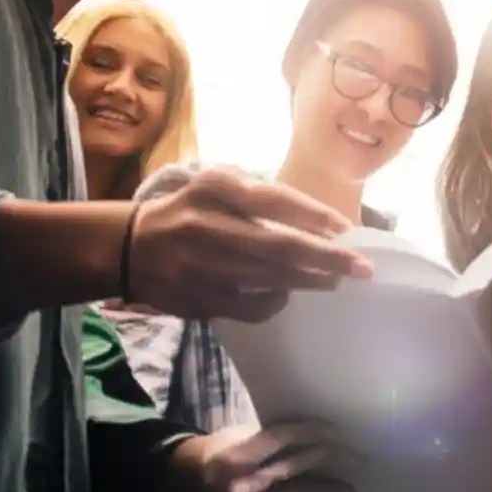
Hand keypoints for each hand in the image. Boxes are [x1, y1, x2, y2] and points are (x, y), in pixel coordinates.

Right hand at [129, 167, 372, 321]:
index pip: (272, 201)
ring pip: (268, 279)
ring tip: (336, 280)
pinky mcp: (197, 300)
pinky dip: (275, 303)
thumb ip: (258, 193)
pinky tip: (286, 295)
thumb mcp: (216, 184)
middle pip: (278, 246)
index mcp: (214, 190)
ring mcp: (201, 267)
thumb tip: (315, 219)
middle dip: (326, 257)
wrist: (129, 247)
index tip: (345, 227)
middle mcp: (207, 226)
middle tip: (362, 267)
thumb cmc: (189, 210)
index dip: (312, 215)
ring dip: (309, 280)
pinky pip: (249, 307)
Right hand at [158, 422, 359, 491]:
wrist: (182, 488)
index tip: (336, 430)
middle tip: (358, 457)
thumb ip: (266, 436)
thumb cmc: (215, 455)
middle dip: (330, 459)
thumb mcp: (235, 438)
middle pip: (295, 465)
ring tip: (348, 488)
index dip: (312, 431)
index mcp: (236, 454)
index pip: (282, 436)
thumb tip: (309, 430)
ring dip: (327, 490)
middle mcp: (243, 482)